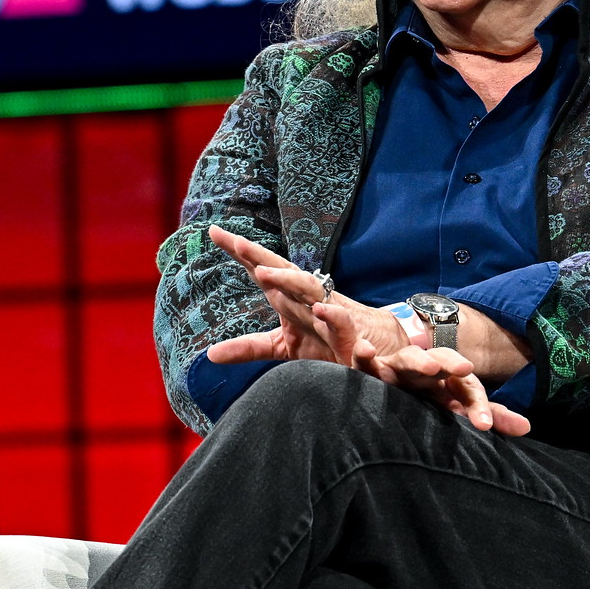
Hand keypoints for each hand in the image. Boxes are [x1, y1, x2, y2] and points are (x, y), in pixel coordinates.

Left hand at [202, 226, 406, 366]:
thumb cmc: (328, 346)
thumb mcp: (283, 348)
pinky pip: (343, 326)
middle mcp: (310, 300)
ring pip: (311, 292)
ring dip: (289, 280)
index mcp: (292, 300)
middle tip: (235, 241)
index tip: (212, 231)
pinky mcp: (352, 338)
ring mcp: (331, 315)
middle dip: (260, 256)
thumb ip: (249, 347)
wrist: (379, 356)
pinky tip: (319, 311)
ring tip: (263, 272)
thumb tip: (209, 353)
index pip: (264, 271)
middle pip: (283, 273)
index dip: (241, 253)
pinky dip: (334, 318)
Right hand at [366, 345, 531, 436]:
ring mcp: (397, 369)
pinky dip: (363, 354)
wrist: (388, 378)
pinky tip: (365, 349)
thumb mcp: (457, 409)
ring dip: (420, 360)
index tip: (485, 425)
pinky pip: (364, 361)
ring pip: (410, 359)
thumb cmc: (427, 398)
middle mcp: (424, 371)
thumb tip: (528, 427)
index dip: (478, 403)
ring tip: (431, 366)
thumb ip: (490, 415)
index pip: (467, 388)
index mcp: (448, 382)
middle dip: (453, 365)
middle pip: (441, 363)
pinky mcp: (371, 371)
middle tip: (465, 371)